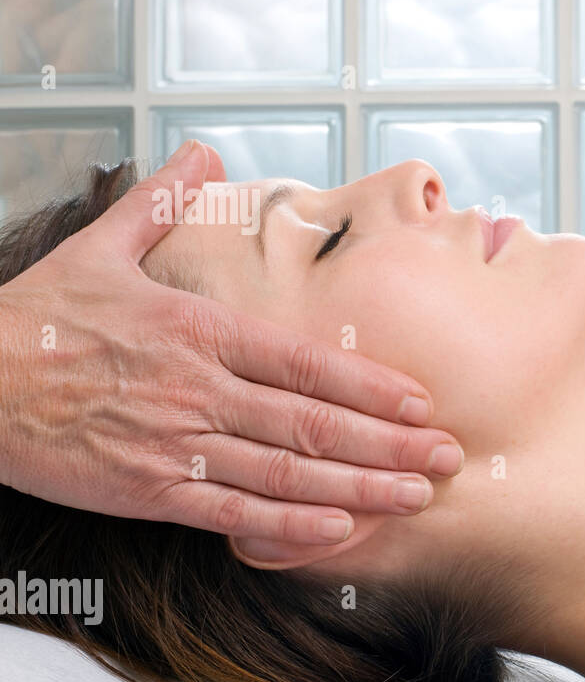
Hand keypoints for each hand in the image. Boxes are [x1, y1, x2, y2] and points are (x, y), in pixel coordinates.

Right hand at [0, 140, 462, 551]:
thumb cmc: (36, 317)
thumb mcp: (101, 248)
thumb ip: (160, 203)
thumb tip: (201, 152)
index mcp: (200, 331)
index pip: (305, 361)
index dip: (371, 384)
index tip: (422, 401)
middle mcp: (201, 388)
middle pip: (314, 421)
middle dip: (389, 443)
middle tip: (447, 458)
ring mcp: (177, 443)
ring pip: (287, 471)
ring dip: (359, 486)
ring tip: (415, 495)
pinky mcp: (147, 489)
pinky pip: (231, 512)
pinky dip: (288, 524)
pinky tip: (339, 529)